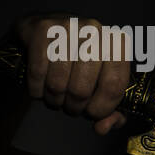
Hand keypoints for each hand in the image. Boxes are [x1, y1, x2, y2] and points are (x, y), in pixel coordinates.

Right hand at [14, 16, 130, 134]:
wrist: (46, 33)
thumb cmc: (80, 63)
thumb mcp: (101, 83)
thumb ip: (111, 111)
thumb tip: (102, 127)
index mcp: (117, 43)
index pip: (114, 85)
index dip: (102, 108)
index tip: (93, 113)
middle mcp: (95, 30)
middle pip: (82, 88)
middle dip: (75, 107)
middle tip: (71, 107)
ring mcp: (67, 26)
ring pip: (58, 82)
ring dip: (55, 100)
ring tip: (56, 99)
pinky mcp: (41, 28)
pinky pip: (37, 72)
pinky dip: (37, 90)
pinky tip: (40, 90)